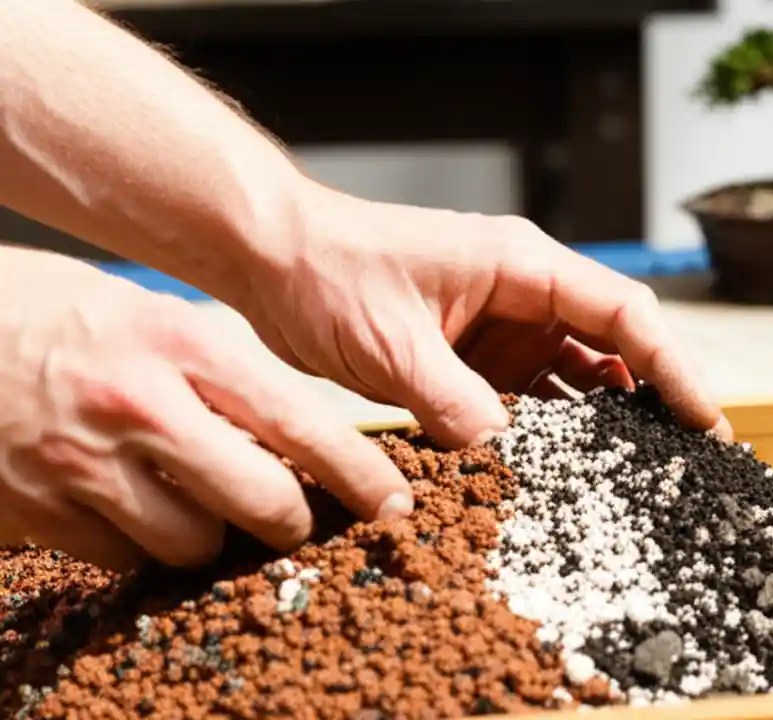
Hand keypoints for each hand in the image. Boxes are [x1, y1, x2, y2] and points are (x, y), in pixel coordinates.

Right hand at [0, 249, 411, 570]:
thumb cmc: (49, 310)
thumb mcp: (147, 315)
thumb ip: (219, 371)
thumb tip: (294, 436)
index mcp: (182, 342)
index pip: (300, 421)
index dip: (359, 473)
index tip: (395, 503)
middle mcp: (140, 404)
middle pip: (262, 502)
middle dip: (290, 521)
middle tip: (295, 517)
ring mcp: (84, 462)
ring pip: (194, 542)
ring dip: (207, 534)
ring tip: (190, 498)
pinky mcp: (38, 509)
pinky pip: (122, 558)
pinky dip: (137, 544)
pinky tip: (123, 505)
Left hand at [233, 181, 731, 447]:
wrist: (272, 259)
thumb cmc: (330, 272)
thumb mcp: (392, 344)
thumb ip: (454, 402)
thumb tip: (503, 459)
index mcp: (522, 266)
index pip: (623, 314)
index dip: (673, 368)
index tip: (705, 419)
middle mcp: (525, 293)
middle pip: (616, 346)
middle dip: (655, 400)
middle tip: (690, 460)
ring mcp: (503, 326)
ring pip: (577, 378)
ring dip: (604, 423)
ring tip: (639, 474)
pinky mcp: (476, 357)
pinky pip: (531, 398)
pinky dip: (550, 432)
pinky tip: (563, 470)